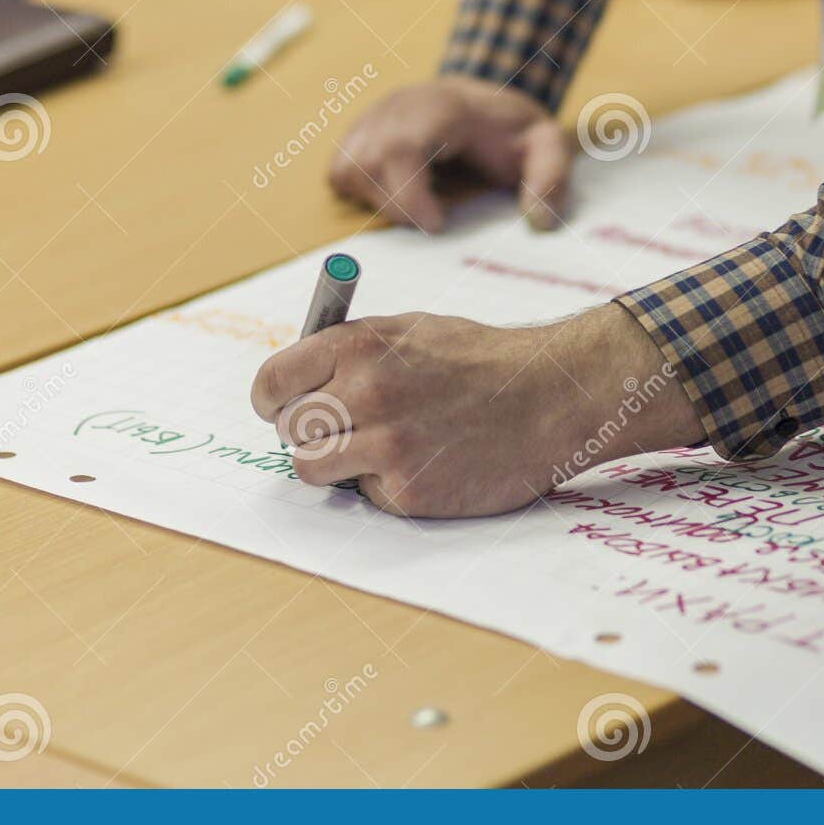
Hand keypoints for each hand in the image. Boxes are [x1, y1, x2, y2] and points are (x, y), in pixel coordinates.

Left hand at [250, 304, 701, 518]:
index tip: (280, 408)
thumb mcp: (412, 330)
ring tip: (376, 450)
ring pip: (312, 468)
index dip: (273, 400)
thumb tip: (300, 378)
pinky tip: (424, 464)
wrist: (550, 396)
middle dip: (310, 430)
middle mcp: (364, 393)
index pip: (273, 383)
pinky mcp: (407, 491)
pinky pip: (366, 494)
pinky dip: (385, 486)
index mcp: (358, 346)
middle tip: (342, 429)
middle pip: (289, 428)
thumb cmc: (482, 361)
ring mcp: (385, 445)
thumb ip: (353, 350)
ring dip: (335, 464)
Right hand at [329, 76, 569, 232]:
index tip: (437, 224)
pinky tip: (398, 194)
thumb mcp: (546, 145)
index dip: (409, 193)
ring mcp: (369, 118)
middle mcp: (396, 106)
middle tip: (433, 220)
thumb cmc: (510, 131)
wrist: (481, 101)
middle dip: (397, 205)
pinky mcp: (354, 135)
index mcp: (439, 105)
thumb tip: (540, 222)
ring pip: (348, 169)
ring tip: (419, 204)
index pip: (401, 146)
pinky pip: (340, 172)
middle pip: (368, 162)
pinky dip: (365, 194)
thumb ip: (550, 177)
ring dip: (380, 202)